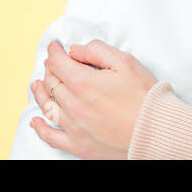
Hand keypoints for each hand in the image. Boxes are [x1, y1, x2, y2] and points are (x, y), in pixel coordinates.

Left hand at [28, 40, 157, 158]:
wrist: (155, 132)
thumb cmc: (144, 96)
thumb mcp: (125, 63)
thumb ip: (96, 51)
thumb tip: (75, 50)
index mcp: (83, 82)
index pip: (58, 62)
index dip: (54, 52)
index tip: (54, 47)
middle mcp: (73, 105)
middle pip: (52, 82)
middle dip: (50, 69)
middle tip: (52, 63)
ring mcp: (73, 126)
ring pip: (48, 106)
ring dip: (40, 92)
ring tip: (36, 85)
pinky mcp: (78, 145)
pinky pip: (51, 137)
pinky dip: (40, 128)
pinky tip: (35, 122)